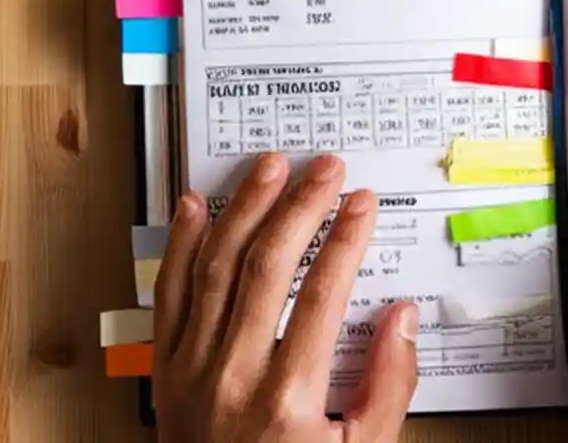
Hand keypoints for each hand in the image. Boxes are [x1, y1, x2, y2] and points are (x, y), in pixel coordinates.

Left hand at [153, 153, 419, 442]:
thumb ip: (388, 387)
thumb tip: (402, 320)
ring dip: (245, 209)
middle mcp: (234, 375)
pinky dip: (182, 245)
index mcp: (289, 398)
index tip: (361, 205)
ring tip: (269, 169)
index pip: (322, 294)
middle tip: (324, 170)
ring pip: (217, 267)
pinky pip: (169, 294)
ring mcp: (193, 369)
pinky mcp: (165, 369)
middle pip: (269, 266)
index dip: (345, 240)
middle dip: (301, 207)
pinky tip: (196, 208)